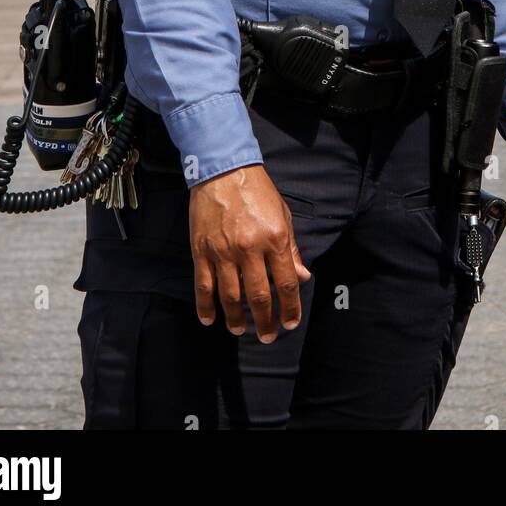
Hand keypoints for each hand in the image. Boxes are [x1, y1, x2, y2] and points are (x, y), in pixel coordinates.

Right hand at [190, 165, 310, 343]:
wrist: (223, 170)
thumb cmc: (257, 191)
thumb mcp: (283, 214)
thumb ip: (291, 249)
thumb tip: (302, 277)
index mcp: (274, 238)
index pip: (286, 283)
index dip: (290, 308)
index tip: (290, 323)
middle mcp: (250, 248)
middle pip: (259, 296)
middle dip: (265, 321)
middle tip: (268, 336)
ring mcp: (224, 251)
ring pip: (230, 296)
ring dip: (237, 318)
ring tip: (241, 329)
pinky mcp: (202, 250)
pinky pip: (204, 285)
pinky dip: (206, 306)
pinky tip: (210, 319)